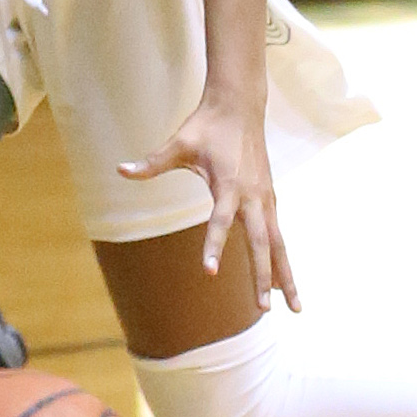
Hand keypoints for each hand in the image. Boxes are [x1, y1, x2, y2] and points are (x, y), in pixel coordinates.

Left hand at [119, 95, 299, 313]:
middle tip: (263, 310)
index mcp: (230, 184)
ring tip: (295, 309)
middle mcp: (254, 195)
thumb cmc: (207, 126)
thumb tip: (121, 170)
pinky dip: (282, 260)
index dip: (214, 246)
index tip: (210, 273)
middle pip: (261, 243)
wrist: (240, 106)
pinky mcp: (270, 199)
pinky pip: (278, 235)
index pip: (221, 221)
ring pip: (279, 244)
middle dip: (263, 277)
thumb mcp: (178, 143)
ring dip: (286, 276)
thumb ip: (152, 163)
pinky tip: (283, 284)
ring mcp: (266, 198)